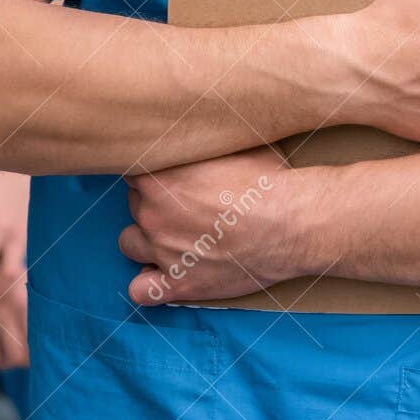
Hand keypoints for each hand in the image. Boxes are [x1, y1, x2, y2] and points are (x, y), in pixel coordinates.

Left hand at [119, 147, 309, 305]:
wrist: (290, 224)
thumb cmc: (267, 181)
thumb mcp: (234, 144)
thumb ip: (203, 141)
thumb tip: (199, 127)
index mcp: (159, 176)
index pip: (132, 169)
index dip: (154, 172)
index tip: (172, 175)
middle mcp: (152, 213)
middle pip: (134, 203)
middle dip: (155, 202)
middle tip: (187, 203)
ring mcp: (162, 251)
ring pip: (129, 243)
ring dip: (146, 239)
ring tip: (174, 237)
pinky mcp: (179, 284)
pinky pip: (141, 291)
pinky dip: (148, 284)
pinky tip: (164, 275)